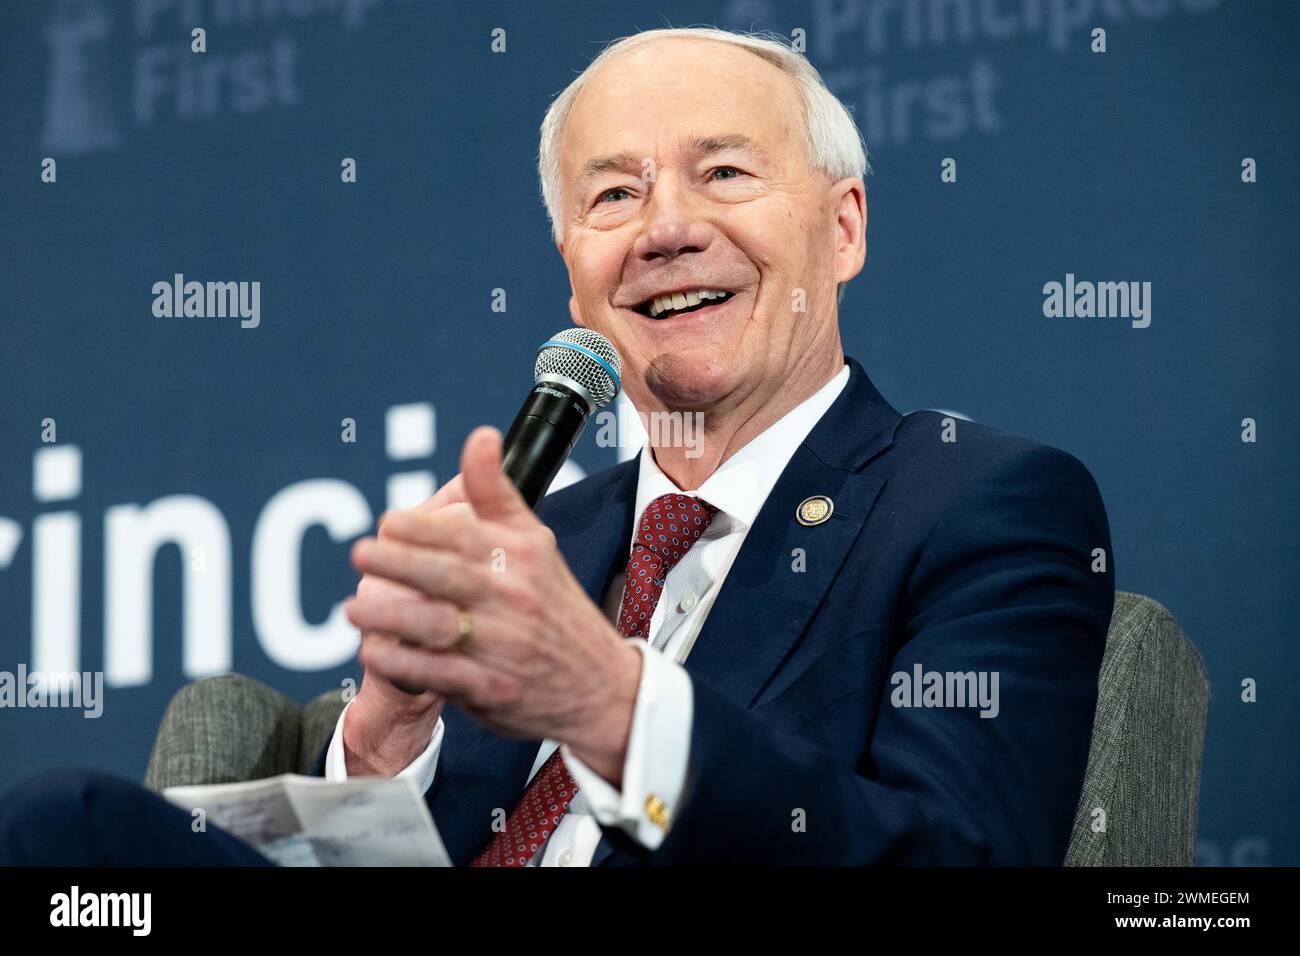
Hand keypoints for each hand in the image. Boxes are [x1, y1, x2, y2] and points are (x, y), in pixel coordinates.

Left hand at [346, 426, 642, 784]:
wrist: (600, 684)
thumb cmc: (554, 604)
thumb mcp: (535, 542)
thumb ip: (496, 493)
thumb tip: (480, 435)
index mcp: (523, 555)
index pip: (464, 532)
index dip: (420, 527)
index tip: (387, 523)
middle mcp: (515, 596)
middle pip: (445, 575)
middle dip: (397, 563)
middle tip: (360, 554)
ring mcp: (504, 644)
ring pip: (436, 625)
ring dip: (389, 615)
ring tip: (352, 608)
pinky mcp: (493, 688)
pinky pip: (438, 673)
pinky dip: (402, 662)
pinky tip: (374, 651)